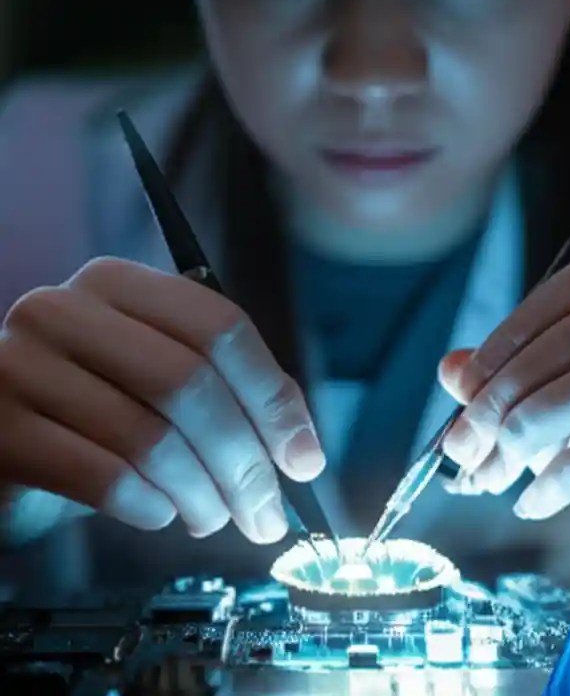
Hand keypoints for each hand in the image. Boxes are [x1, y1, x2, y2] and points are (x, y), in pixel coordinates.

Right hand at [0, 258, 324, 543]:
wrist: (0, 444)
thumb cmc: (92, 416)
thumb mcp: (158, 385)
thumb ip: (228, 396)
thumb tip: (303, 455)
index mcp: (119, 284)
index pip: (221, 328)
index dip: (273, 399)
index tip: (304, 459)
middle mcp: (64, 310)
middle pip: (190, 384)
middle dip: (243, 461)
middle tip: (267, 514)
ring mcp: (21, 366)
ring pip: (151, 438)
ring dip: (201, 495)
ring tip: (213, 520)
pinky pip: (105, 478)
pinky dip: (150, 507)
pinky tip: (160, 515)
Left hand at [438, 261, 569, 518]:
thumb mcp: (563, 409)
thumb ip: (510, 382)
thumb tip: (450, 369)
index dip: (512, 332)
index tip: (465, 388)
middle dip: (504, 392)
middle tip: (462, 449)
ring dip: (527, 428)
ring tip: (493, 476)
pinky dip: (559, 479)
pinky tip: (533, 505)